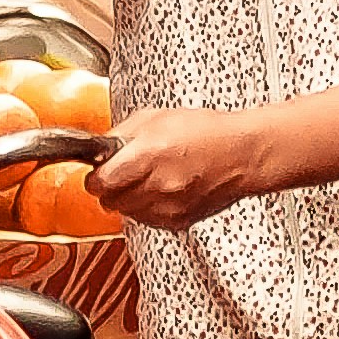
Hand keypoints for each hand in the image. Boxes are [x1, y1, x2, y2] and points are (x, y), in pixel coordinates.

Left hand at [88, 106, 277, 229]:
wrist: (242, 155)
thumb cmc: (207, 132)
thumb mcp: (156, 117)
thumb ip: (122, 134)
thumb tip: (100, 149)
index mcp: (149, 154)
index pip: (100, 182)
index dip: (95, 177)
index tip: (98, 172)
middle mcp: (157, 185)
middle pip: (110, 201)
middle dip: (111, 188)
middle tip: (122, 174)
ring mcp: (168, 206)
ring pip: (127, 213)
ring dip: (129, 198)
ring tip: (147, 179)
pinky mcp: (178, 220)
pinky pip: (147, 219)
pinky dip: (147, 208)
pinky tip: (162, 190)